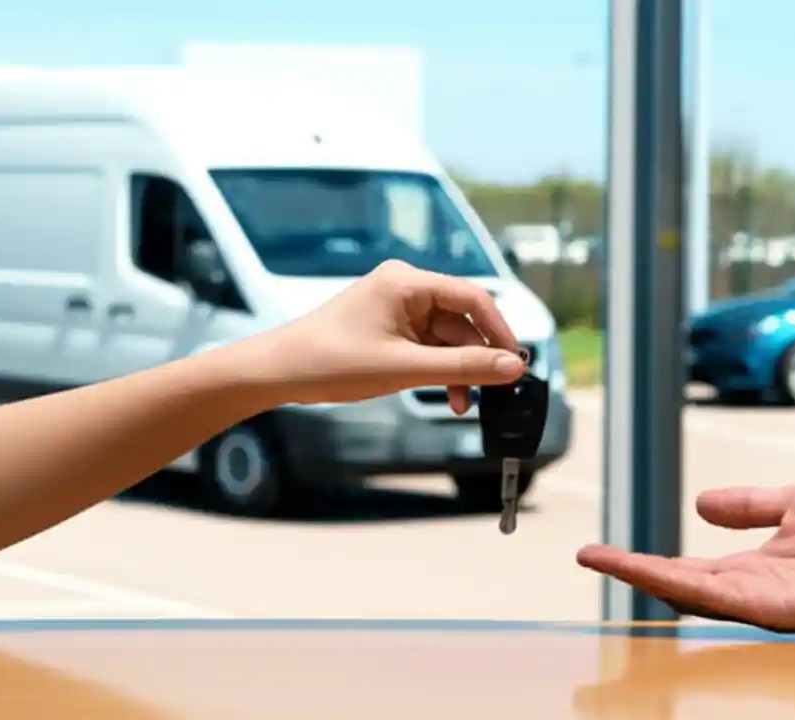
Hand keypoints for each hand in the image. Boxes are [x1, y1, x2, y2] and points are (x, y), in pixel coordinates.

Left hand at [250, 260, 525, 411]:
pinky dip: (439, 369)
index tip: (516, 363)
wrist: (278, 373)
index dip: (500, 331)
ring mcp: (396, 307)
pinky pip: (428, 346)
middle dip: (478, 357)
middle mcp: (405, 287)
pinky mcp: (389, 328)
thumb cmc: (330, 362)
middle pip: (463, 320)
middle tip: (495, 390)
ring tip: (461, 403)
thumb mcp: (405, 369)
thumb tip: (512, 367)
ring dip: (458, 370)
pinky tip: (445, 394)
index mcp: (408, 282)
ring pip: (447, 337)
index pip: (473, 298)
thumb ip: (464, 367)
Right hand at [576, 481, 794, 631]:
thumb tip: (701, 504)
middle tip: (586, 555)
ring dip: (639, 575)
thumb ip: (748, 505)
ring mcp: (756, 602)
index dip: (647, 558)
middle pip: (675, 583)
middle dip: (629, 570)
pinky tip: (645, 570)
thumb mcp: (793, 501)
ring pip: (684, 592)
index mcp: (753, 566)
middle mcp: (748, 588)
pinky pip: (712, 595)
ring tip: (599, 559)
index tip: (608, 548)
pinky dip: (673, 582)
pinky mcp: (769, 608)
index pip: (688, 566)